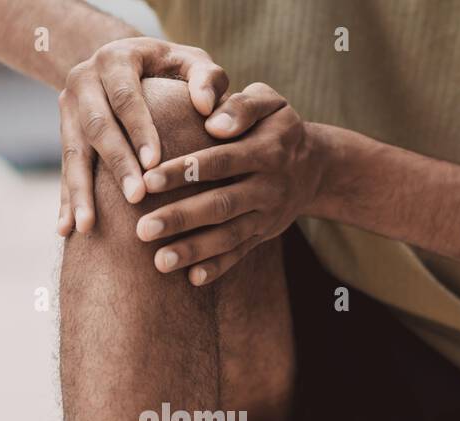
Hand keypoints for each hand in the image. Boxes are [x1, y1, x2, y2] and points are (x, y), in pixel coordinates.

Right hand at [57, 38, 227, 235]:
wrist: (121, 61)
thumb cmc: (168, 67)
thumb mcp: (189, 60)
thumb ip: (206, 77)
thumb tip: (208, 108)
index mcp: (114, 58)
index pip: (126, 96)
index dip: (139, 129)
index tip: (154, 162)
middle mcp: (83, 79)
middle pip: (96, 126)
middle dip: (116, 164)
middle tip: (136, 198)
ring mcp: (68, 108)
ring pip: (72, 153)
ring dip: (80, 192)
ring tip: (88, 226)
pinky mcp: (64, 133)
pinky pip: (63, 170)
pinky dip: (65, 201)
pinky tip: (65, 231)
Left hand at [135, 83, 321, 284]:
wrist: (316, 165)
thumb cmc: (276, 126)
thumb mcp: (269, 102)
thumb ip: (243, 106)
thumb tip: (213, 122)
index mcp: (266, 150)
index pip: (220, 161)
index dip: (185, 171)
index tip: (148, 180)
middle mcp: (268, 186)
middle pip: (222, 204)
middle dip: (181, 218)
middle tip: (142, 229)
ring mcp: (267, 215)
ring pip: (229, 236)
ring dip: (194, 250)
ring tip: (159, 262)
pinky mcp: (263, 234)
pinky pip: (241, 253)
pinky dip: (218, 267)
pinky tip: (192, 279)